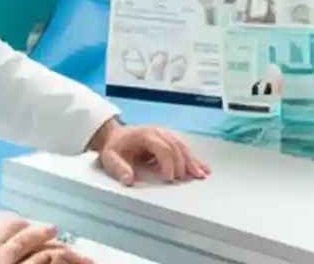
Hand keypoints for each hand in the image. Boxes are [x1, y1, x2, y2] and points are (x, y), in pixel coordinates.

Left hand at [88, 120, 210, 185]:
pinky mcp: (170, 141)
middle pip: (175, 147)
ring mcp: (166, 135)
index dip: (167, 162)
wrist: (115, 136)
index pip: (161, 147)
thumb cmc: (114, 148)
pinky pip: (184, 149)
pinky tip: (203, 169)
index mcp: (145, 135)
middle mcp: (158, 132)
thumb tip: (128, 179)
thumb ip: (119, 168)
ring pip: (183, 147)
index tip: (169, 178)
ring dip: (192, 161)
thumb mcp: (110, 158)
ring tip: (201, 175)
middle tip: (186, 181)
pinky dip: (194, 159)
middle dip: (182, 164)